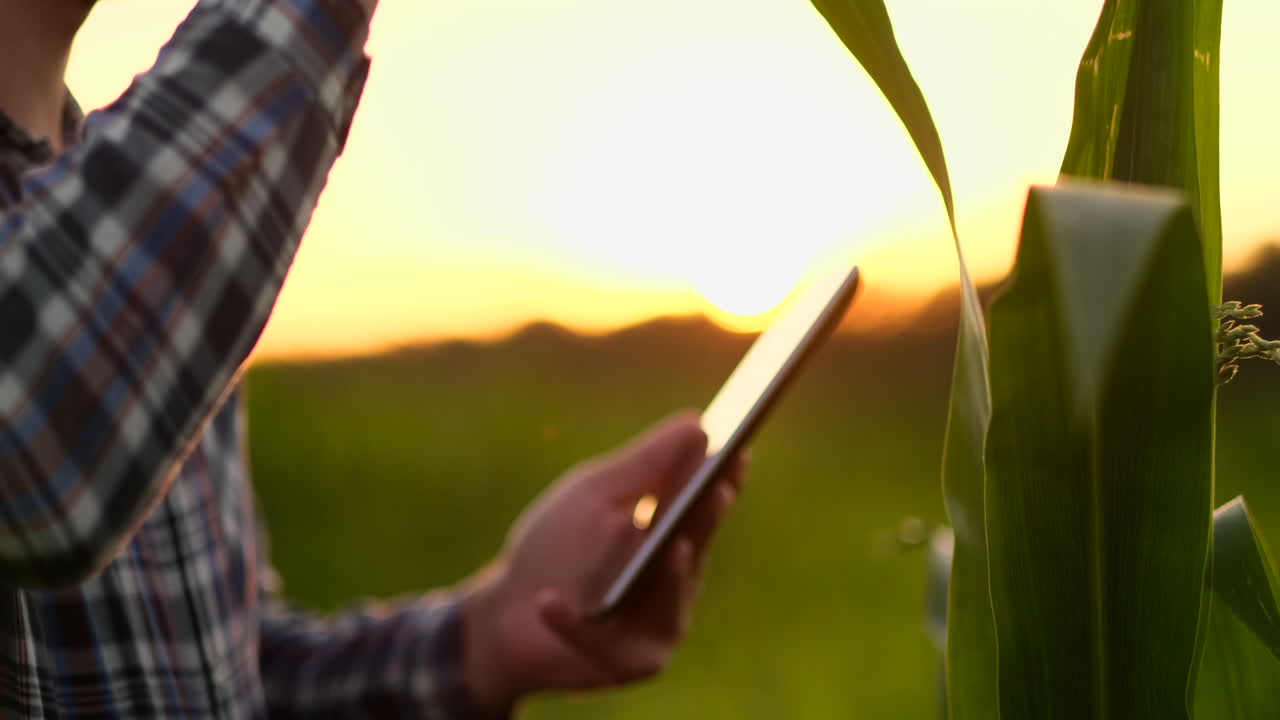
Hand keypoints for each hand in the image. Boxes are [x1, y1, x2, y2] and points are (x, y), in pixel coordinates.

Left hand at [460, 412, 746, 712]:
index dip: (724, 478)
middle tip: (717, 489)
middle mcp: (677, 582)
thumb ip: (643, 464)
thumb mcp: (593, 495)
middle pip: (698, 547)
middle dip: (707, 520)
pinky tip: (549, 601)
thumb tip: (698, 422)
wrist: (505, 613)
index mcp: (673, 535)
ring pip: (670, 600)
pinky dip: (575, 622)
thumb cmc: (555, 546)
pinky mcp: (629, 663)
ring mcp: (658, 625)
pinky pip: (606, 642)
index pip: (707, 505)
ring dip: (669, 577)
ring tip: (672, 548)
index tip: (738, 448)